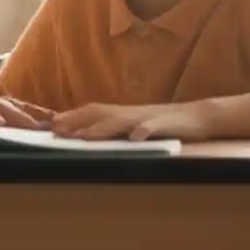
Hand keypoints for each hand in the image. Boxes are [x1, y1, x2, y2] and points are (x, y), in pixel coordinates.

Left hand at [52, 102, 212, 141]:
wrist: (197, 117)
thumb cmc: (164, 124)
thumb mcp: (136, 126)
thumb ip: (115, 128)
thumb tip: (89, 135)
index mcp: (123, 114)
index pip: (93, 111)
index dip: (72, 117)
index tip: (52, 124)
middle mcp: (131, 113)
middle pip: (100, 113)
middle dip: (78, 120)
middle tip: (57, 129)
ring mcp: (148, 118)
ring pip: (122, 121)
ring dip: (102, 128)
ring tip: (84, 137)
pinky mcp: (166, 124)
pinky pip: (154, 127)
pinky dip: (145, 130)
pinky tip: (137, 137)